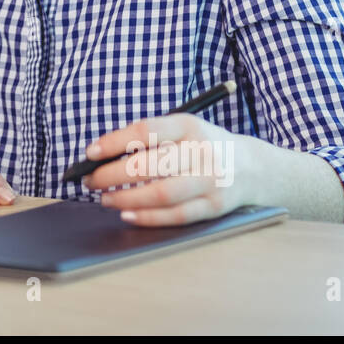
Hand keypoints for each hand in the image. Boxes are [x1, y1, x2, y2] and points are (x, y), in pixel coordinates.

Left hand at [80, 113, 256, 225]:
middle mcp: (202, 151)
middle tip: (90, 180)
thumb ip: (149, 139)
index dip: (114, 142)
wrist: (253, 167)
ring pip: (161, 193)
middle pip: (150, 165)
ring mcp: (210, 180)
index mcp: (189, 126)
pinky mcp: (214, 206)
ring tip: (104, 199)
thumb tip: (101, 156)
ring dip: (126, 198)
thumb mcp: (183, 130)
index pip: (146, 131)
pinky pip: (175, 215)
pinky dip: (147, 217)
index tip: (89, 153)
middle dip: (112, 174)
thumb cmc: (202, 146)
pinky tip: (126, 214)